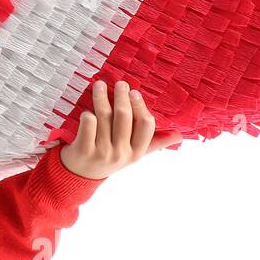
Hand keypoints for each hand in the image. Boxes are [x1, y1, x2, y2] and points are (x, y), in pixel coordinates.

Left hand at [59, 79, 184, 180]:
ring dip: (101, 97)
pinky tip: (86, 110)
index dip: (140, 106)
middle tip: (120, 84)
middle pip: (124, 116)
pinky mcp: (84, 150)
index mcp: (136, 152)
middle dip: (122, 96)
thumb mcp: (133, 154)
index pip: (146, 125)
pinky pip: (88, 123)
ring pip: (104, 116)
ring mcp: (102, 152)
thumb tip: (179, 135)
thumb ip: (154, 143)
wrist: (80, 175)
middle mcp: (121, 153)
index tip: (135, 92)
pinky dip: (87, 114)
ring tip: (99, 85)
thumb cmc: (110, 157)